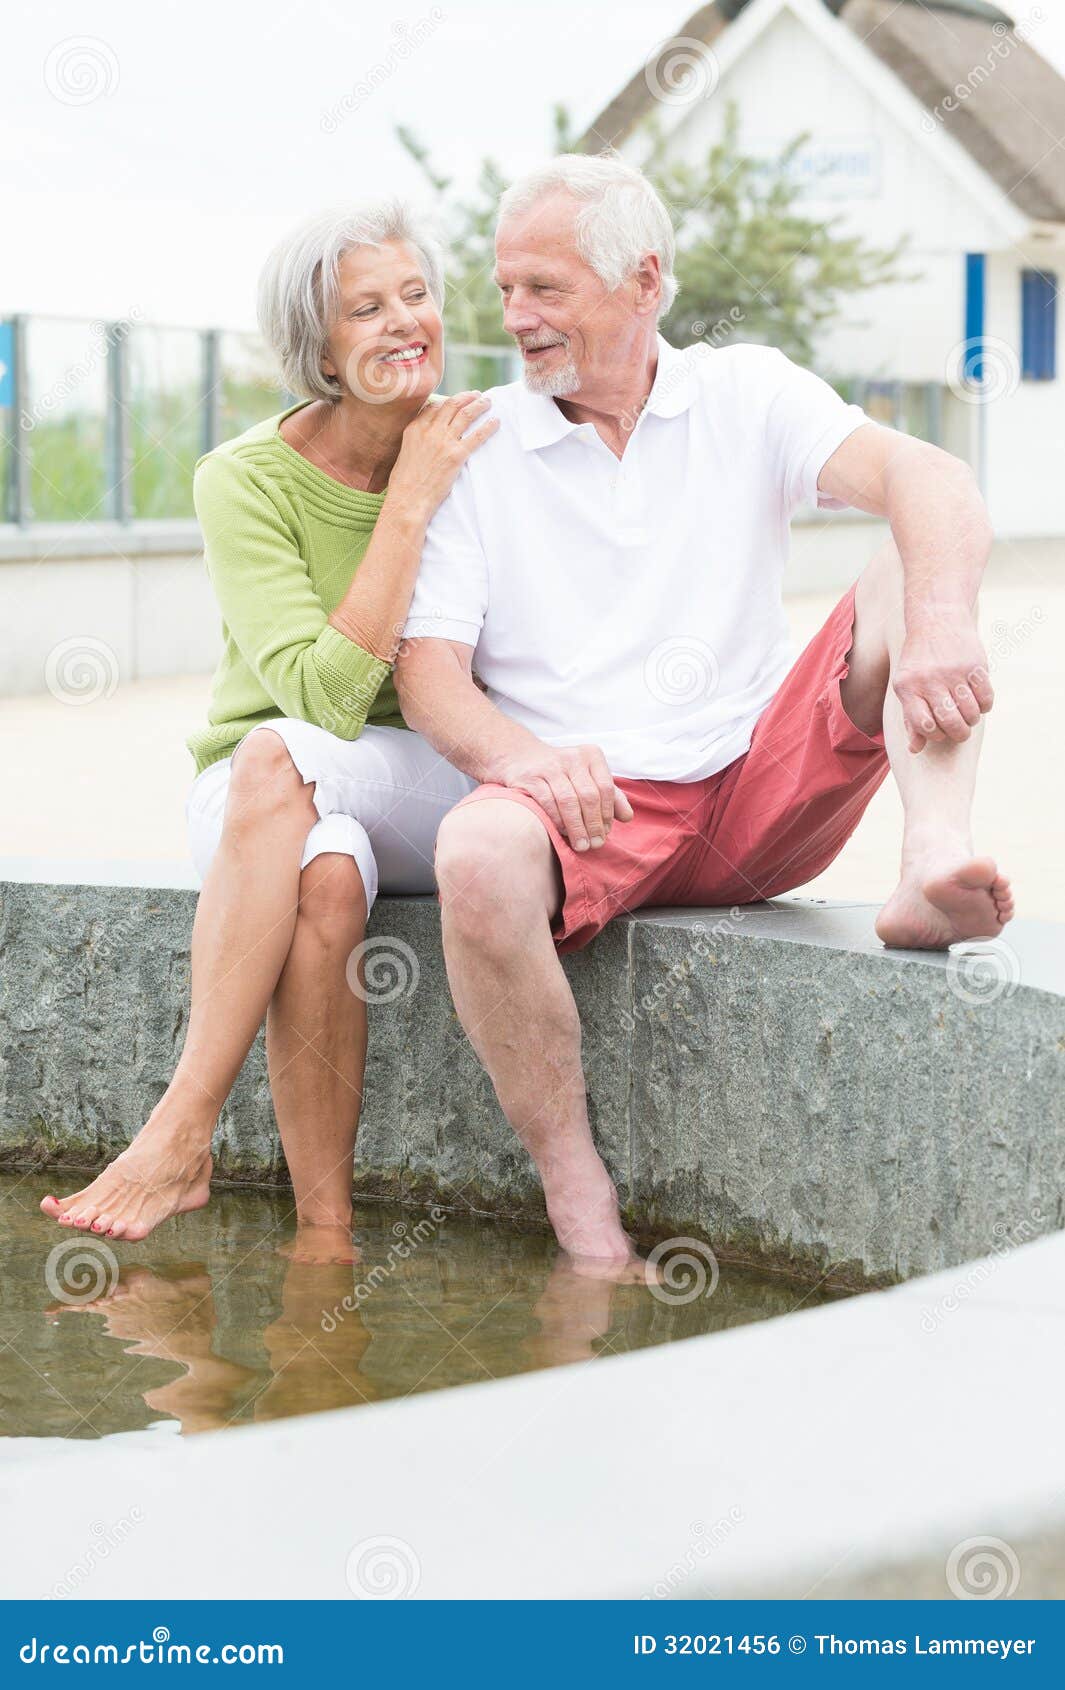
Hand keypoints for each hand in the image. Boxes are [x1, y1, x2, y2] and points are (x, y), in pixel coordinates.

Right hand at [390, 391, 497, 517]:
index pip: (434, 407)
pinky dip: (488, 427)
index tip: (457, 401)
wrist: (408, 499)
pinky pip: (477, 435)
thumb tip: (424, 441)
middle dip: (466, 397)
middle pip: (452, 404)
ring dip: (479, 405)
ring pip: (466, 414)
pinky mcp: (456, 455)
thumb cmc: (404, 483)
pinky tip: (496, 422)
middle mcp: (430, 430)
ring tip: (488, 402)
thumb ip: (416, 441)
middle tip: (476, 395)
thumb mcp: (405, 454)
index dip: (448, 402)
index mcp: (415, 429)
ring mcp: (444, 441)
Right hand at [493, 742, 634, 849]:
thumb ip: (610, 796)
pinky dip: (557, 820)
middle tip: (595, 844)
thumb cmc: (562, 772)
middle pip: (589, 796)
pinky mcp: (531, 777)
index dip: (607, 813)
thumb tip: (627, 817)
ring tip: (581, 845)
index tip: (606, 832)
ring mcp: (550, 766)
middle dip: (594, 824)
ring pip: (568, 801)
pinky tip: (562, 832)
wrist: (521, 756)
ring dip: (577, 827)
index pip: (606, 787)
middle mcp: (572, 757)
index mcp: (591, 755)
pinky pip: (547, 802)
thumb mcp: (588, 777)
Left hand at [893, 609, 993, 752]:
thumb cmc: (918, 660)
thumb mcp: (905, 684)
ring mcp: (954, 672)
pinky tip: (978, 700)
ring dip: (973, 719)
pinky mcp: (975, 665)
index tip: (939, 731)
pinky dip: (985, 706)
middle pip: (950, 722)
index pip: (925, 726)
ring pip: (971, 713)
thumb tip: (914, 750)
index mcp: (907, 687)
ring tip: (968, 713)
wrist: (936, 618)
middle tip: (960, 730)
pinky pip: (987, 699)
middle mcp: (930, 680)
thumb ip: (910, 717)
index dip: (935, 735)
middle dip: (959, 733)